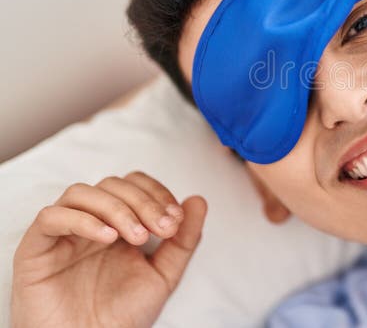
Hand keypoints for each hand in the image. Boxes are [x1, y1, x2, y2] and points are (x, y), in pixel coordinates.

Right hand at [11, 172, 206, 327]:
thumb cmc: (122, 317)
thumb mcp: (164, 275)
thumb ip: (183, 240)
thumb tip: (198, 200)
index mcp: (118, 224)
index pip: (134, 185)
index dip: (157, 193)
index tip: (176, 219)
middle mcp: (89, 224)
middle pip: (112, 185)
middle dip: (142, 201)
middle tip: (160, 229)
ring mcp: (62, 235)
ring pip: (81, 193)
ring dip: (116, 207)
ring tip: (136, 236)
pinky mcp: (35, 250)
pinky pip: (51, 218)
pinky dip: (81, 220)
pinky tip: (107, 237)